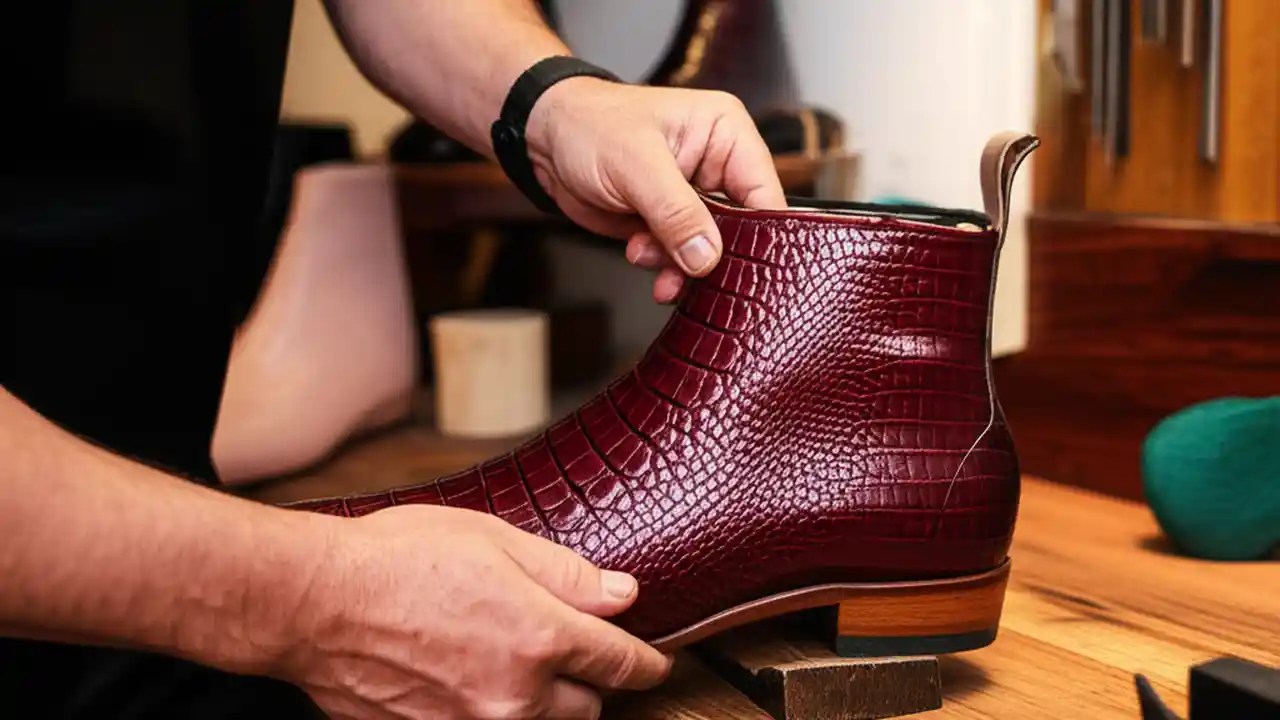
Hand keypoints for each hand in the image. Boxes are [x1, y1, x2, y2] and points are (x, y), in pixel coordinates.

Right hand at [279, 506, 670, 718]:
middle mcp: (514, 695)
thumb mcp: (494, 541)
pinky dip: (492, 712)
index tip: (653, 661)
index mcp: (539, 637)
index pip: (621, 664)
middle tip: (564, 646)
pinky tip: (468, 677)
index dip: (646, 661)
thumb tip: (623, 595)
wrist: (313, 603)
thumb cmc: (397, 558)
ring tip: (513, 662)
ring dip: (543, 703)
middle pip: (587, 709)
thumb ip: (567, 574)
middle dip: (587, 681)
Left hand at [525, 78, 786, 302]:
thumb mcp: (636, 165)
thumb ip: (676, 213)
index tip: (744, 271)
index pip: (765, 193)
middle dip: (711, 256)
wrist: (544, 140)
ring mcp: (694, 197)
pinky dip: (663, 265)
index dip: (760, 237)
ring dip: (679, 264)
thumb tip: (707, 258)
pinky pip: (682, 257)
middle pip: (742, 230)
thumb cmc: (590, 127)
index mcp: (727, 134)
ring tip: (646, 254)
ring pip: (709, 250)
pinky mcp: (670, 222)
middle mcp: (718, 165)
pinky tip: (639, 253)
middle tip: (689, 276)